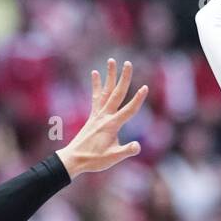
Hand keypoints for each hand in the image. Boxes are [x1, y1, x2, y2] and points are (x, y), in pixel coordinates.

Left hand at [56, 58, 148, 177]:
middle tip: (128, 63)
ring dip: (110, 76)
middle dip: (124, 78)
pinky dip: (96, 85)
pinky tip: (95, 74)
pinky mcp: (93, 116)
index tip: (146, 88)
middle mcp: (104, 116)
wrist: (74, 159)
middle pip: (117, 93)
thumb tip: (138, 146)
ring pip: (106, 91)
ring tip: (112, 60)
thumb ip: (126, 151)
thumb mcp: (113, 158)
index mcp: (112, 125)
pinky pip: (96, 97)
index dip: (138, 99)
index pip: (129, 110)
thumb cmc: (94, 160)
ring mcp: (97, 115)